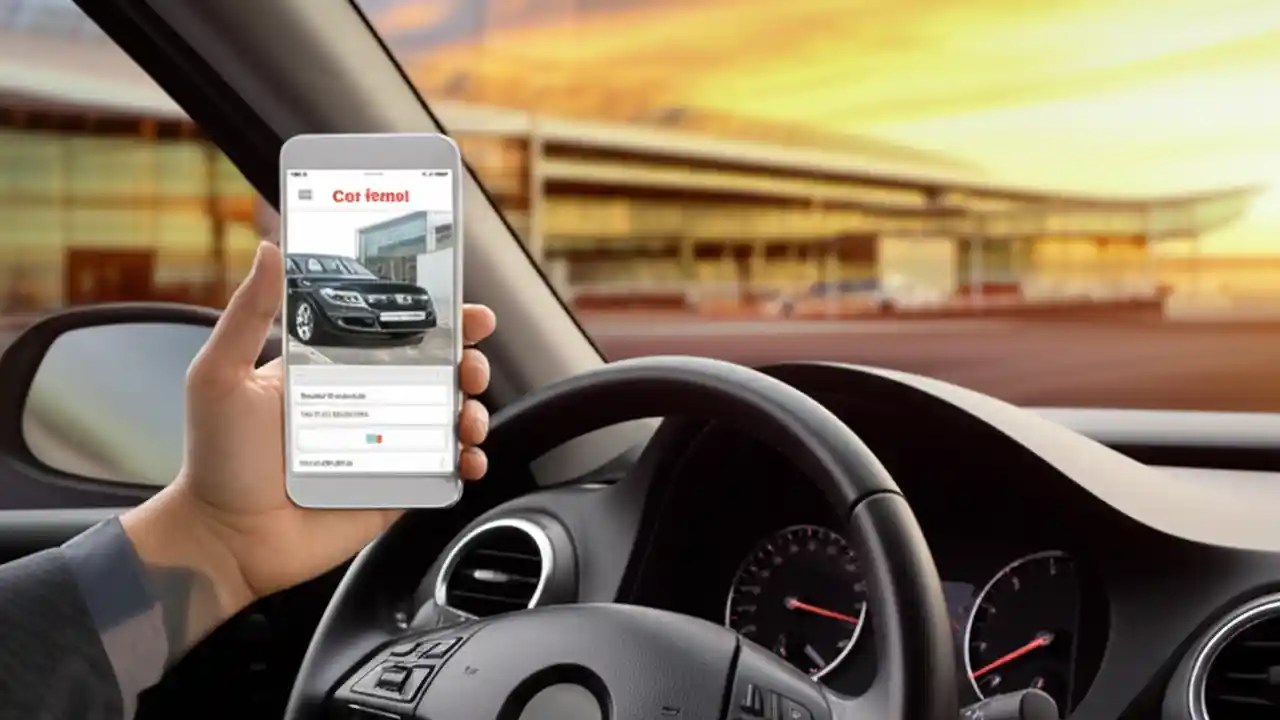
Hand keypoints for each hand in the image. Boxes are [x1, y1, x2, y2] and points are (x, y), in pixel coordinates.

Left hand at [122, 241, 495, 661]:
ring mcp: (386, 447)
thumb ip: (248, 313)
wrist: (225, 539)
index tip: (469, 312)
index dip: (441, 318)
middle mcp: (368, 403)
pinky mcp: (397, 489)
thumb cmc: (216, 457)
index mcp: (335, 369)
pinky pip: (446, 471)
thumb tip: (271, 249)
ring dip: (474, 411)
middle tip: (470, 367)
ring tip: (468, 419)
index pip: (398, 331)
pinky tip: (467, 459)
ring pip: (451, 419)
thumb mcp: (220, 375)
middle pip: (439, 372)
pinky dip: (469, 462)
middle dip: (469, 363)